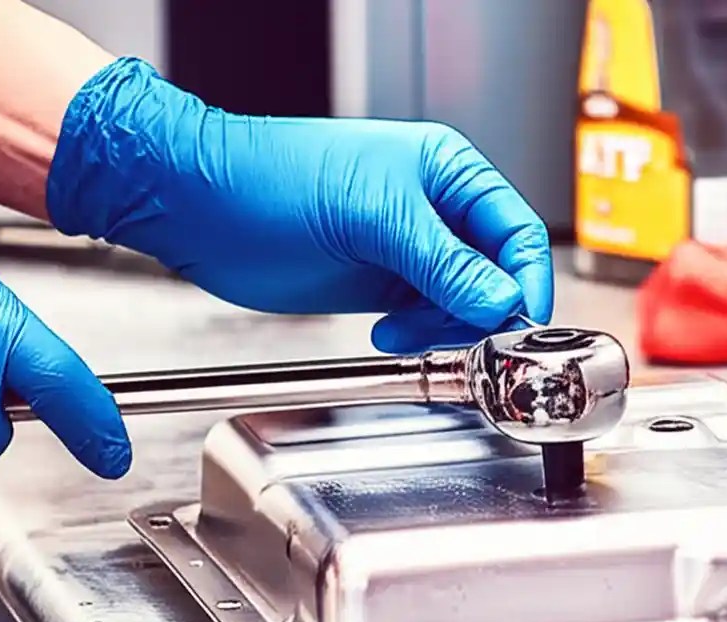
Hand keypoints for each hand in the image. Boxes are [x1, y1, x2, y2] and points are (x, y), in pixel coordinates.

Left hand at [46, 58, 552, 353]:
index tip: (520, 327)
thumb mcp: (372, 220)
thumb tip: (502, 301)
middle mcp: (434, 210)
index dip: (525, 282)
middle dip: (483, 313)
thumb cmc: (273, 180)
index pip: (517, 232)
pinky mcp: (380, 283)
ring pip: (462, 304)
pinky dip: (419, 337)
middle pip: (495, 274)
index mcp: (447, 172)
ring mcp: (407, 249)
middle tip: (464, 343)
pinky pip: (425, 318)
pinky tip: (388, 335)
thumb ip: (444, 265)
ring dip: (446, 329)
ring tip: (407, 334)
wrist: (201, 209)